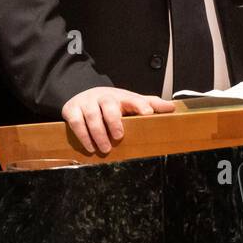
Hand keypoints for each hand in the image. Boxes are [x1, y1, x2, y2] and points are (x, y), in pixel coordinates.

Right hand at [61, 86, 176, 154]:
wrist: (83, 94)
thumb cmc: (111, 103)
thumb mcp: (130, 102)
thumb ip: (150, 104)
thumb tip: (171, 108)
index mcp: (121, 97)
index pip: (133, 98)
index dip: (140, 105)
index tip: (147, 113)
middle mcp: (103, 97)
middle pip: (109, 106)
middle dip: (114, 121)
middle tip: (119, 136)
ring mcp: (86, 102)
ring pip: (92, 116)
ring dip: (99, 133)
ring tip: (105, 148)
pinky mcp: (72, 109)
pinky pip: (75, 122)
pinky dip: (83, 135)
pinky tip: (90, 147)